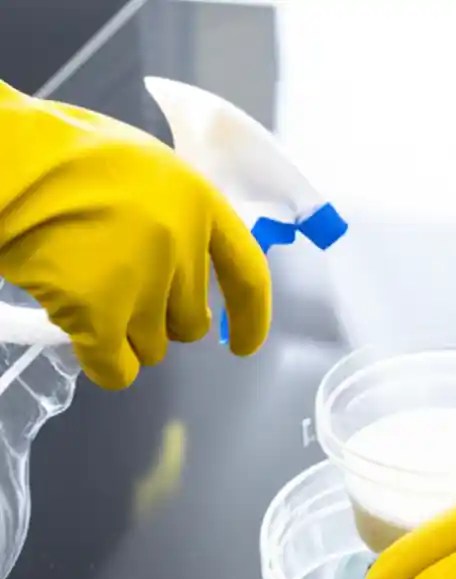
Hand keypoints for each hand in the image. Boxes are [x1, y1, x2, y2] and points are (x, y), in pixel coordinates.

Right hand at [0, 82, 269, 388]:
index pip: (247, 275)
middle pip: (191, 321)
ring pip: (154, 346)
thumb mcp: (145, 168)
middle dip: (163, 321)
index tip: (243, 346)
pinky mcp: (101, 314)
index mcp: (202, 205)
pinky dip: (108, 367)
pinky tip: (90, 351)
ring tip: (91, 304)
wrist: (10, 161)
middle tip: (123, 299)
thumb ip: (173, 212)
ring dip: (128, 338)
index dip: (251, 317)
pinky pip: (117, 368)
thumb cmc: (63, 152)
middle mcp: (184, 249)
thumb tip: (176, 252)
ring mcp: (144, 284)